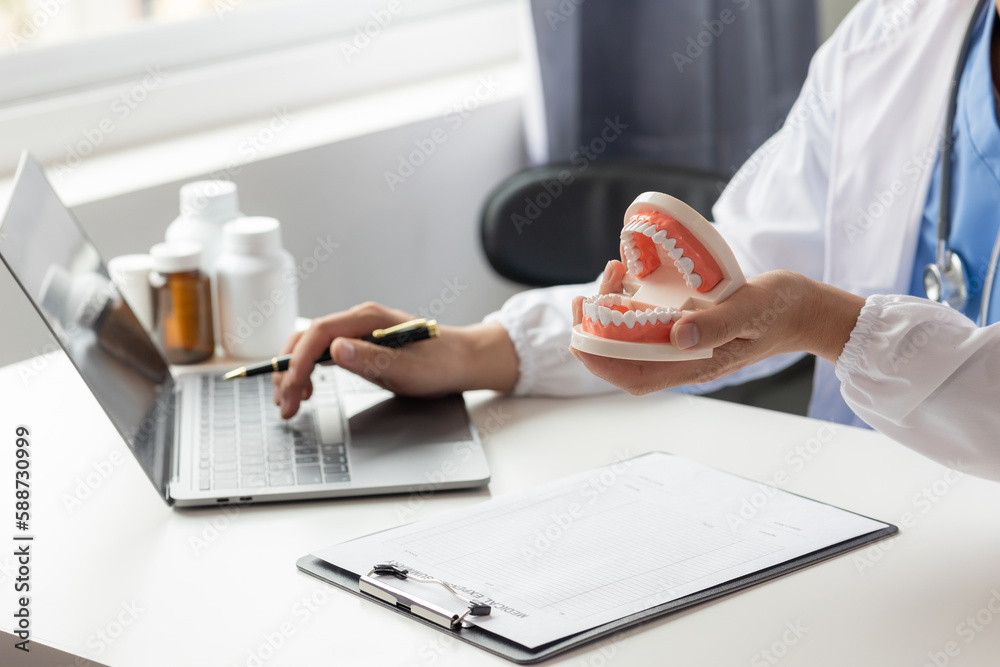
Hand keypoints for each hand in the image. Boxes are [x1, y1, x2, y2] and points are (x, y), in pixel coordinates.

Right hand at [273, 302, 518, 417]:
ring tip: (289, 402)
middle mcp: (359, 320)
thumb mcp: (408, 368)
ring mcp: (358, 332)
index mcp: (368, 318)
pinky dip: (308, 372)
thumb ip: (371, 359)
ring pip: (311, 347)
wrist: (462, 361)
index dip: (299, 359)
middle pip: (307, 339)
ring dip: (294, 373)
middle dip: (289, 370)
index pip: (319, 332)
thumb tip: (335, 349)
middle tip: (284, 404)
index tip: (293, 387)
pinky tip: (307, 390)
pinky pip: (323, 354)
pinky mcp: (360, 345)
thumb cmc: (441, 363)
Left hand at [570, 264, 864, 394]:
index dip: (600, 363)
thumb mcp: (750, 311)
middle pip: (625, 358)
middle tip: (583, 298)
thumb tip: (678, 336)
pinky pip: (650, 319)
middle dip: (595, 332)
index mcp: (696, 365)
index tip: (578, 335)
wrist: (806, 308)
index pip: (634, 377)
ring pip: (634, 336)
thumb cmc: (781, 309)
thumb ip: (716, 324)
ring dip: (613, 310)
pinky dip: (633, 299)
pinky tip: (630, 274)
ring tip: (612, 273)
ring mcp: (685, 342)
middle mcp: (684, 358)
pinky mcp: (689, 324)